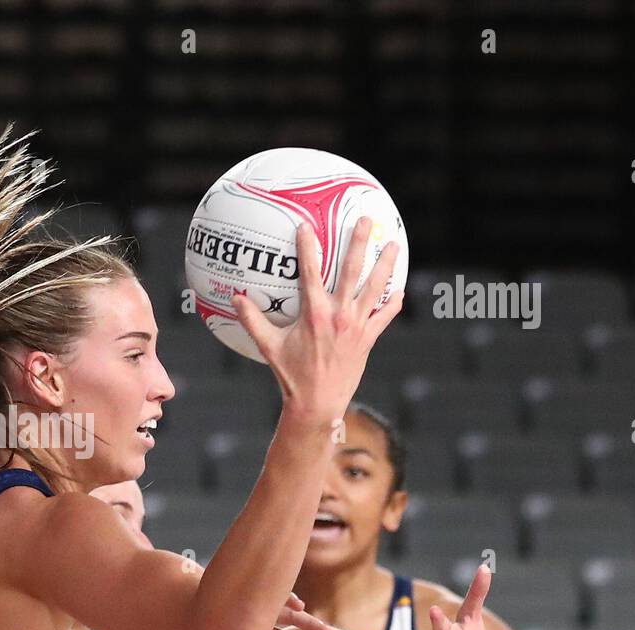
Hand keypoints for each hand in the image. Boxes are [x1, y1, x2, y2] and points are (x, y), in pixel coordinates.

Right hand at [231, 217, 403, 424]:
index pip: (310, 272)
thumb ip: (252, 321)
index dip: (307, 247)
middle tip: (364, 220)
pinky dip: (392, 302)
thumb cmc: (291, 375)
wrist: (318, 404)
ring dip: (386, 264)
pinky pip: (385, 316)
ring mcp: (357, 326)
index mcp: (314, 314)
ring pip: (376, 288)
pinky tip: (399, 290)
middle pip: (352, 270)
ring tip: (394, 244)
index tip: (306, 226)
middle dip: (359, 242)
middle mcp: (339, 315)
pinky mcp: (368, 339)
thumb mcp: (268, 347)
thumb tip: (236, 298)